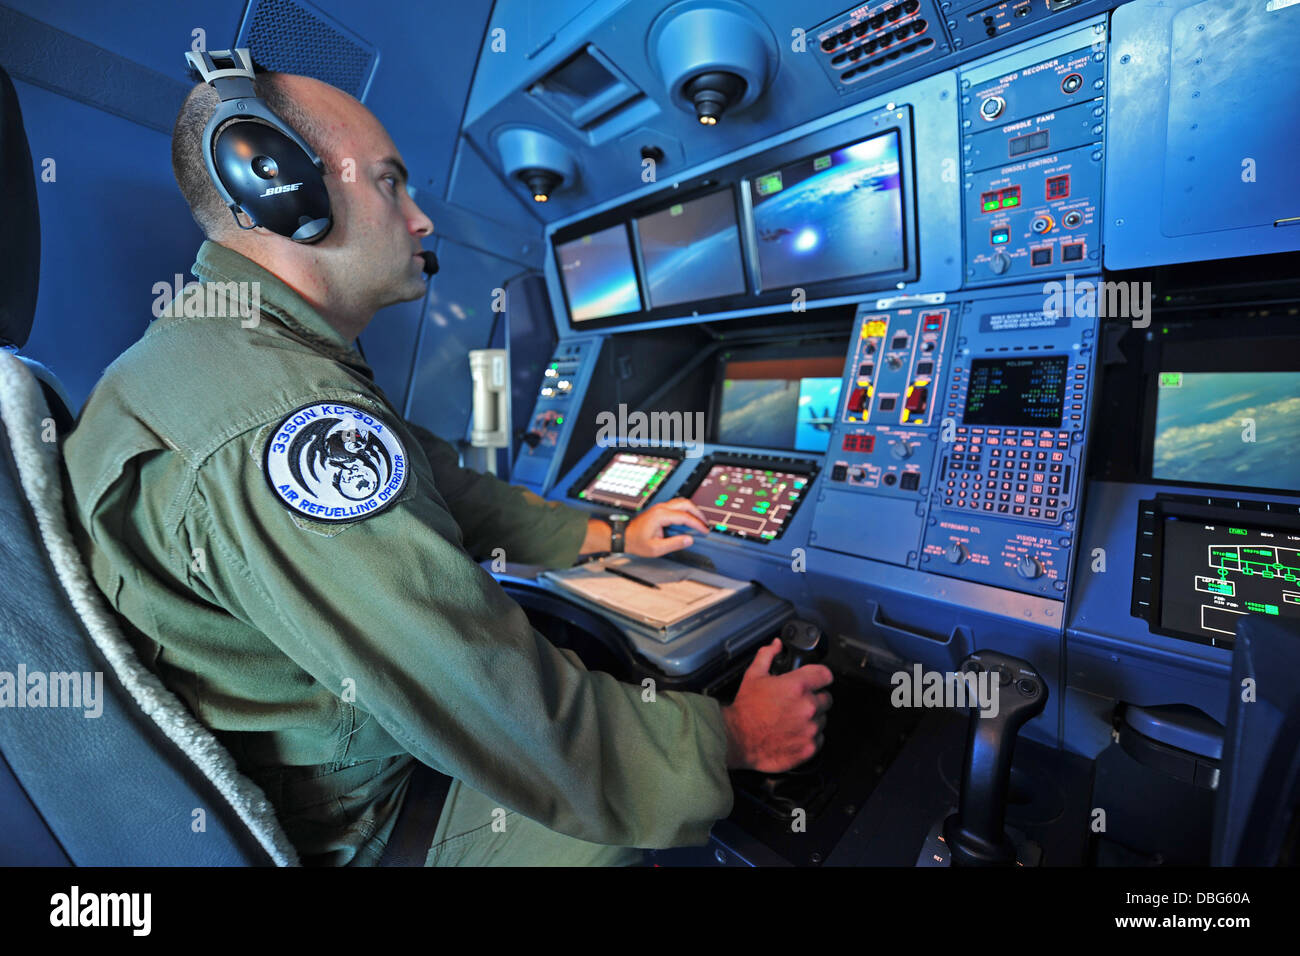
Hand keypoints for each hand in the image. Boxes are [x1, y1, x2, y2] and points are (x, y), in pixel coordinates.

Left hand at [625, 497, 709, 557]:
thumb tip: (689, 540)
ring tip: (699, 522)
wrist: (624, 536)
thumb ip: (674, 544)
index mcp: (660, 516)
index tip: (704, 530)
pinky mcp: (660, 510)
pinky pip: (677, 506)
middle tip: (705, 524)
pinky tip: (689, 521)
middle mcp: (661, 508)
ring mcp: (660, 507)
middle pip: (685, 504)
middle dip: (698, 513)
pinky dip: (686, 511)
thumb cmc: (636, 542)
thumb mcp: (656, 548)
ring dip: (692, 510)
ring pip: (682, 502)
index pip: (684, 516)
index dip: (697, 523)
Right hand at [721, 639, 832, 771]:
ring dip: (812, 718)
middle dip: (814, 698)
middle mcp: (808, 707)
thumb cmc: (745, 710)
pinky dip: (809, 736)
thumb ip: (767, 655)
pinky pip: (818, 738)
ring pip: (822, 719)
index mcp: (797, 686)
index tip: (816, 680)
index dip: (820, 676)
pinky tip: (793, 733)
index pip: (826, 675)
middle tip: (797, 702)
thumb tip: (776, 645)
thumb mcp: (753, 675)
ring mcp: (810, 729)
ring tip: (792, 719)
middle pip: (826, 698)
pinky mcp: (809, 747)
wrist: (738, 740)